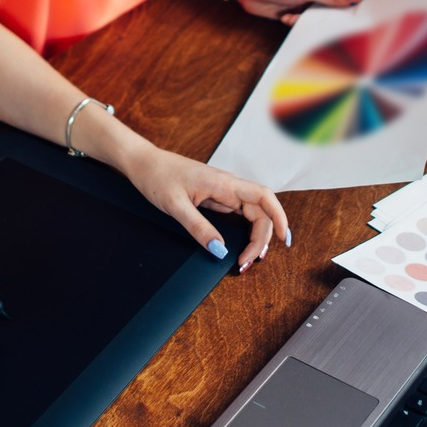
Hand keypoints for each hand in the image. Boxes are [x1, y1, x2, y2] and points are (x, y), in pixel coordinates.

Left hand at [118, 144, 289, 272]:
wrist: (144, 164)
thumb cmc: (158, 177)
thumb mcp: (175, 206)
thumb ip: (198, 228)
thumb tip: (219, 249)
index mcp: (223, 182)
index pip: (263, 197)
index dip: (279, 217)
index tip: (282, 239)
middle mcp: (228, 185)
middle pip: (260, 211)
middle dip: (261, 238)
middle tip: (247, 262)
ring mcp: (223, 191)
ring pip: (251, 214)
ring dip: (255, 236)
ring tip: (248, 259)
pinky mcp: (215, 197)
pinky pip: (238, 214)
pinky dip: (244, 231)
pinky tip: (242, 244)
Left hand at [226, 0, 368, 24]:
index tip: (365, 14)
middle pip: (345, 3)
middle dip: (340, 15)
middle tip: (333, 22)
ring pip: (327, 16)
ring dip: (316, 20)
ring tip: (302, 16)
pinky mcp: (300, 10)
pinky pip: (309, 22)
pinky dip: (299, 22)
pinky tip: (286, 16)